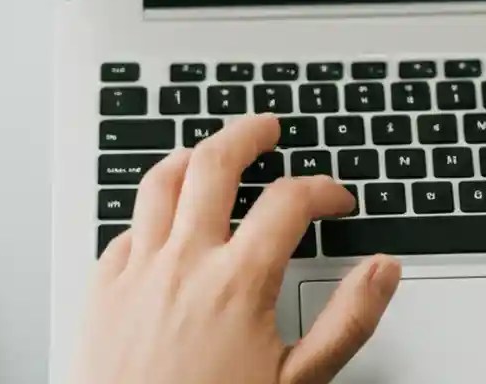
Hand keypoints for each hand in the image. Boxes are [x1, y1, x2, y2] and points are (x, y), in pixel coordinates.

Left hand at [71, 115, 401, 383]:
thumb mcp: (298, 382)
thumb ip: (348, 320)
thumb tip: (385, 271)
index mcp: (238, 282)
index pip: (289, 201)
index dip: (323, 189)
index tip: (337, 200)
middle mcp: (184, 262)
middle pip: (215, 163)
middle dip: (248, 134)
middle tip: (268, 128)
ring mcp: (137, 271)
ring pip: (160, 181)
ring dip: (191, 155)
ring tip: (211, 151)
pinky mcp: (101, 289)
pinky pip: (124, 227)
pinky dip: (150, 212)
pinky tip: (164, 221)